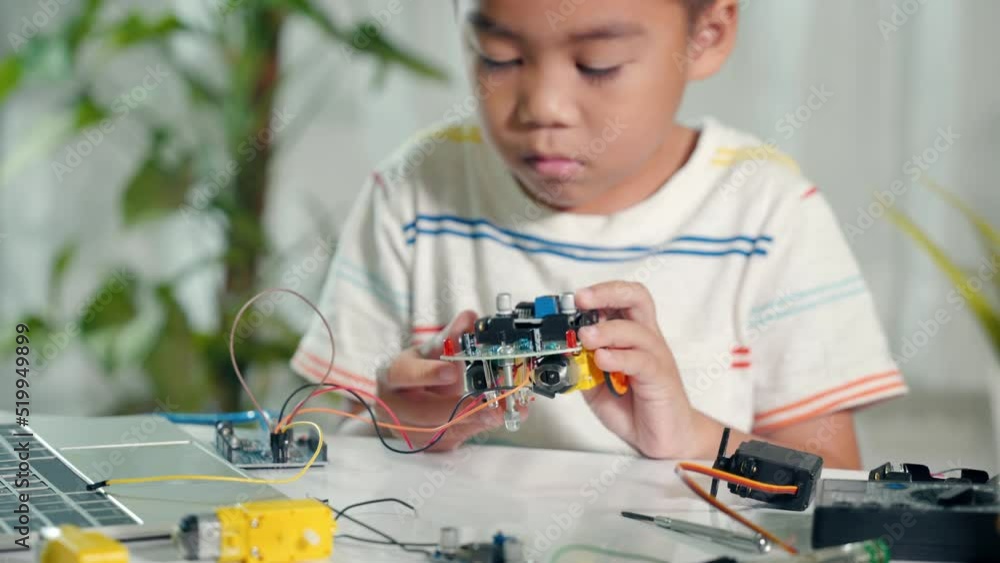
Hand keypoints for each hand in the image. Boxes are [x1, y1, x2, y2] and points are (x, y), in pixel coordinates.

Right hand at [377, 310, 524, 450]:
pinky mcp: (426, 446)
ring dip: (474, 422)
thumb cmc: (418, 371)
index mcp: (392, 375)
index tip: (452, 372)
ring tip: (501, 411)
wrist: (407, 397)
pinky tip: (499, 418)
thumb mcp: (431, 350)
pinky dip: (477, 428)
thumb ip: (452, 335)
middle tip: (490, 404)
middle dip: (460, 409)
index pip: (405, 374)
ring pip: (440, 432)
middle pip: (424, 412)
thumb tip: (469, 318)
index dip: (428, 374)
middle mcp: (394, 406)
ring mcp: (408, 430)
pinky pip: (452, 440)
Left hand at [574, 281, 705, 458]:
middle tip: (581, 299)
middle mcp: (645, 339)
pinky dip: (619, 357)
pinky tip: (602, 360)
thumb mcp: (595, 383)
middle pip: (636, 298)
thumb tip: (558, 350)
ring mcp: (655, 357)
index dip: (597, 292)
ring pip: (635, 330)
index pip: (620, 299)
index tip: (571, 299)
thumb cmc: (634, 406)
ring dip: (606, 329)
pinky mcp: (660, 378)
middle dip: (606, 293)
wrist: (664, 436)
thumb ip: (580, 365)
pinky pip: (642, 360)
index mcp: (630, 335)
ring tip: (585, 337)